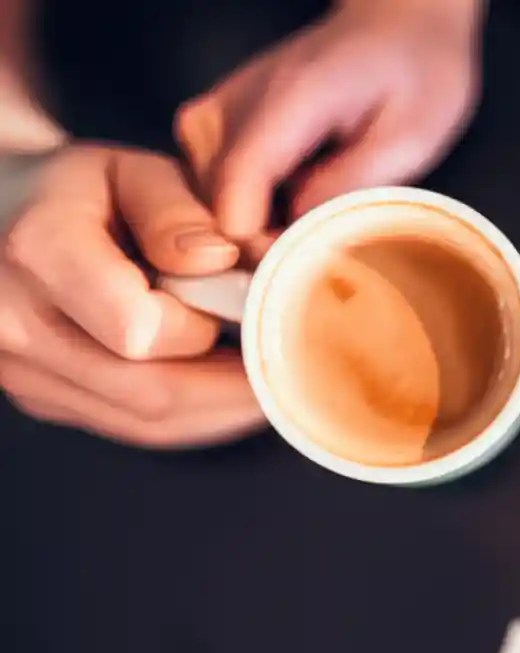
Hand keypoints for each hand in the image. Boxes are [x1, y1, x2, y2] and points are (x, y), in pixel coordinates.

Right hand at [0, 144, 265, 446]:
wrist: (2, 215)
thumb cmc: (74, 189)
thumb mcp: (128, 170)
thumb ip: (178, 211)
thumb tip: (225, 262)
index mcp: (37, 253)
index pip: (139, 330)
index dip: (208, 328)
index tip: (250, 305)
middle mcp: (16, 327)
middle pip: (150, 393)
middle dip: (239, 386)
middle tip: (299, 365)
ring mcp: (26, 374)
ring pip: (147, 423)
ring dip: (226, 409)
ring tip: (276, 376)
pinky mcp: (45, 400)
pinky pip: (134, 426)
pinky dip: (197, 414)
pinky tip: (234, 387)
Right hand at [175, 0, 480, 244]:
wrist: (396, 24)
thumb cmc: (416, 73)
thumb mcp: (412, 135)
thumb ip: (352, 184)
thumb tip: (297, 233)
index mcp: (286, 102)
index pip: (236, 199)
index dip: (263, 252)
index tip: (303, 274)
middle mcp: (231, 107)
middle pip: (214, 215)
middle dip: (264, 249)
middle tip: (324, 254)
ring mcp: (212, 118)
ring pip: (210, 214)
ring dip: (260, 234)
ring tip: (318, 227)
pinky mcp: (210, 130)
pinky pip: (216, 198)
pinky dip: (256, 216)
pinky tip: (302, 210)